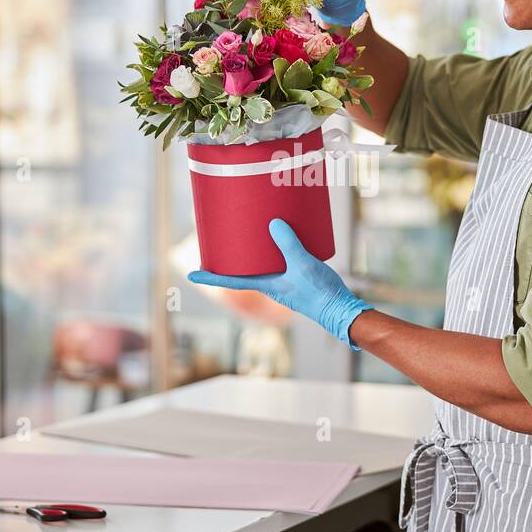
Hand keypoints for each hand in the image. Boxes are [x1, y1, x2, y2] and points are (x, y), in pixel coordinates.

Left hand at [188, 219, 370, 349]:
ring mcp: (284, 282)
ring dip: (254, 254)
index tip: (191, 273)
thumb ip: (287, 244)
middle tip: (219, 244)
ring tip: (249, 235)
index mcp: (266, 285)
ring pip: (263, 266)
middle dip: (232, 259)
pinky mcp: (298, 277)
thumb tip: (272, 223)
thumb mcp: (302, 264)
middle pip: (244, 271)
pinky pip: (281, 262)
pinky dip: (277, 250)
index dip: (211, 276)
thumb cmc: (319, 292)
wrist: (341, 308)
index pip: (230, 281)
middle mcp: (271, 284)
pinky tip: (284, 237)